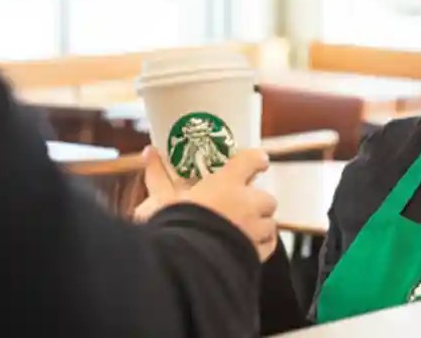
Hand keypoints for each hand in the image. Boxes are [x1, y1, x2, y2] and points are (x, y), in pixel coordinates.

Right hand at [134, 146, 278, 261]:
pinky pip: (267, 246)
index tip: (258, 162)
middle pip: (266, 198)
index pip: (251, 161)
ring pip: (269, 223)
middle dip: (257, 201)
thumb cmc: (172, 227)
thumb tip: (150, 151)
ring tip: (245, 229)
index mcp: (227, 184)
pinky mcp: (255, 254)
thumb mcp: (160, 199)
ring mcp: (254, 231)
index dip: (256, 160)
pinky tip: (248, 247)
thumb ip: (157, 175)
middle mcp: (247, 204)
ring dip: (261, 225)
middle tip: (242, 205)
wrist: (183, 267)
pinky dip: (261, 245)